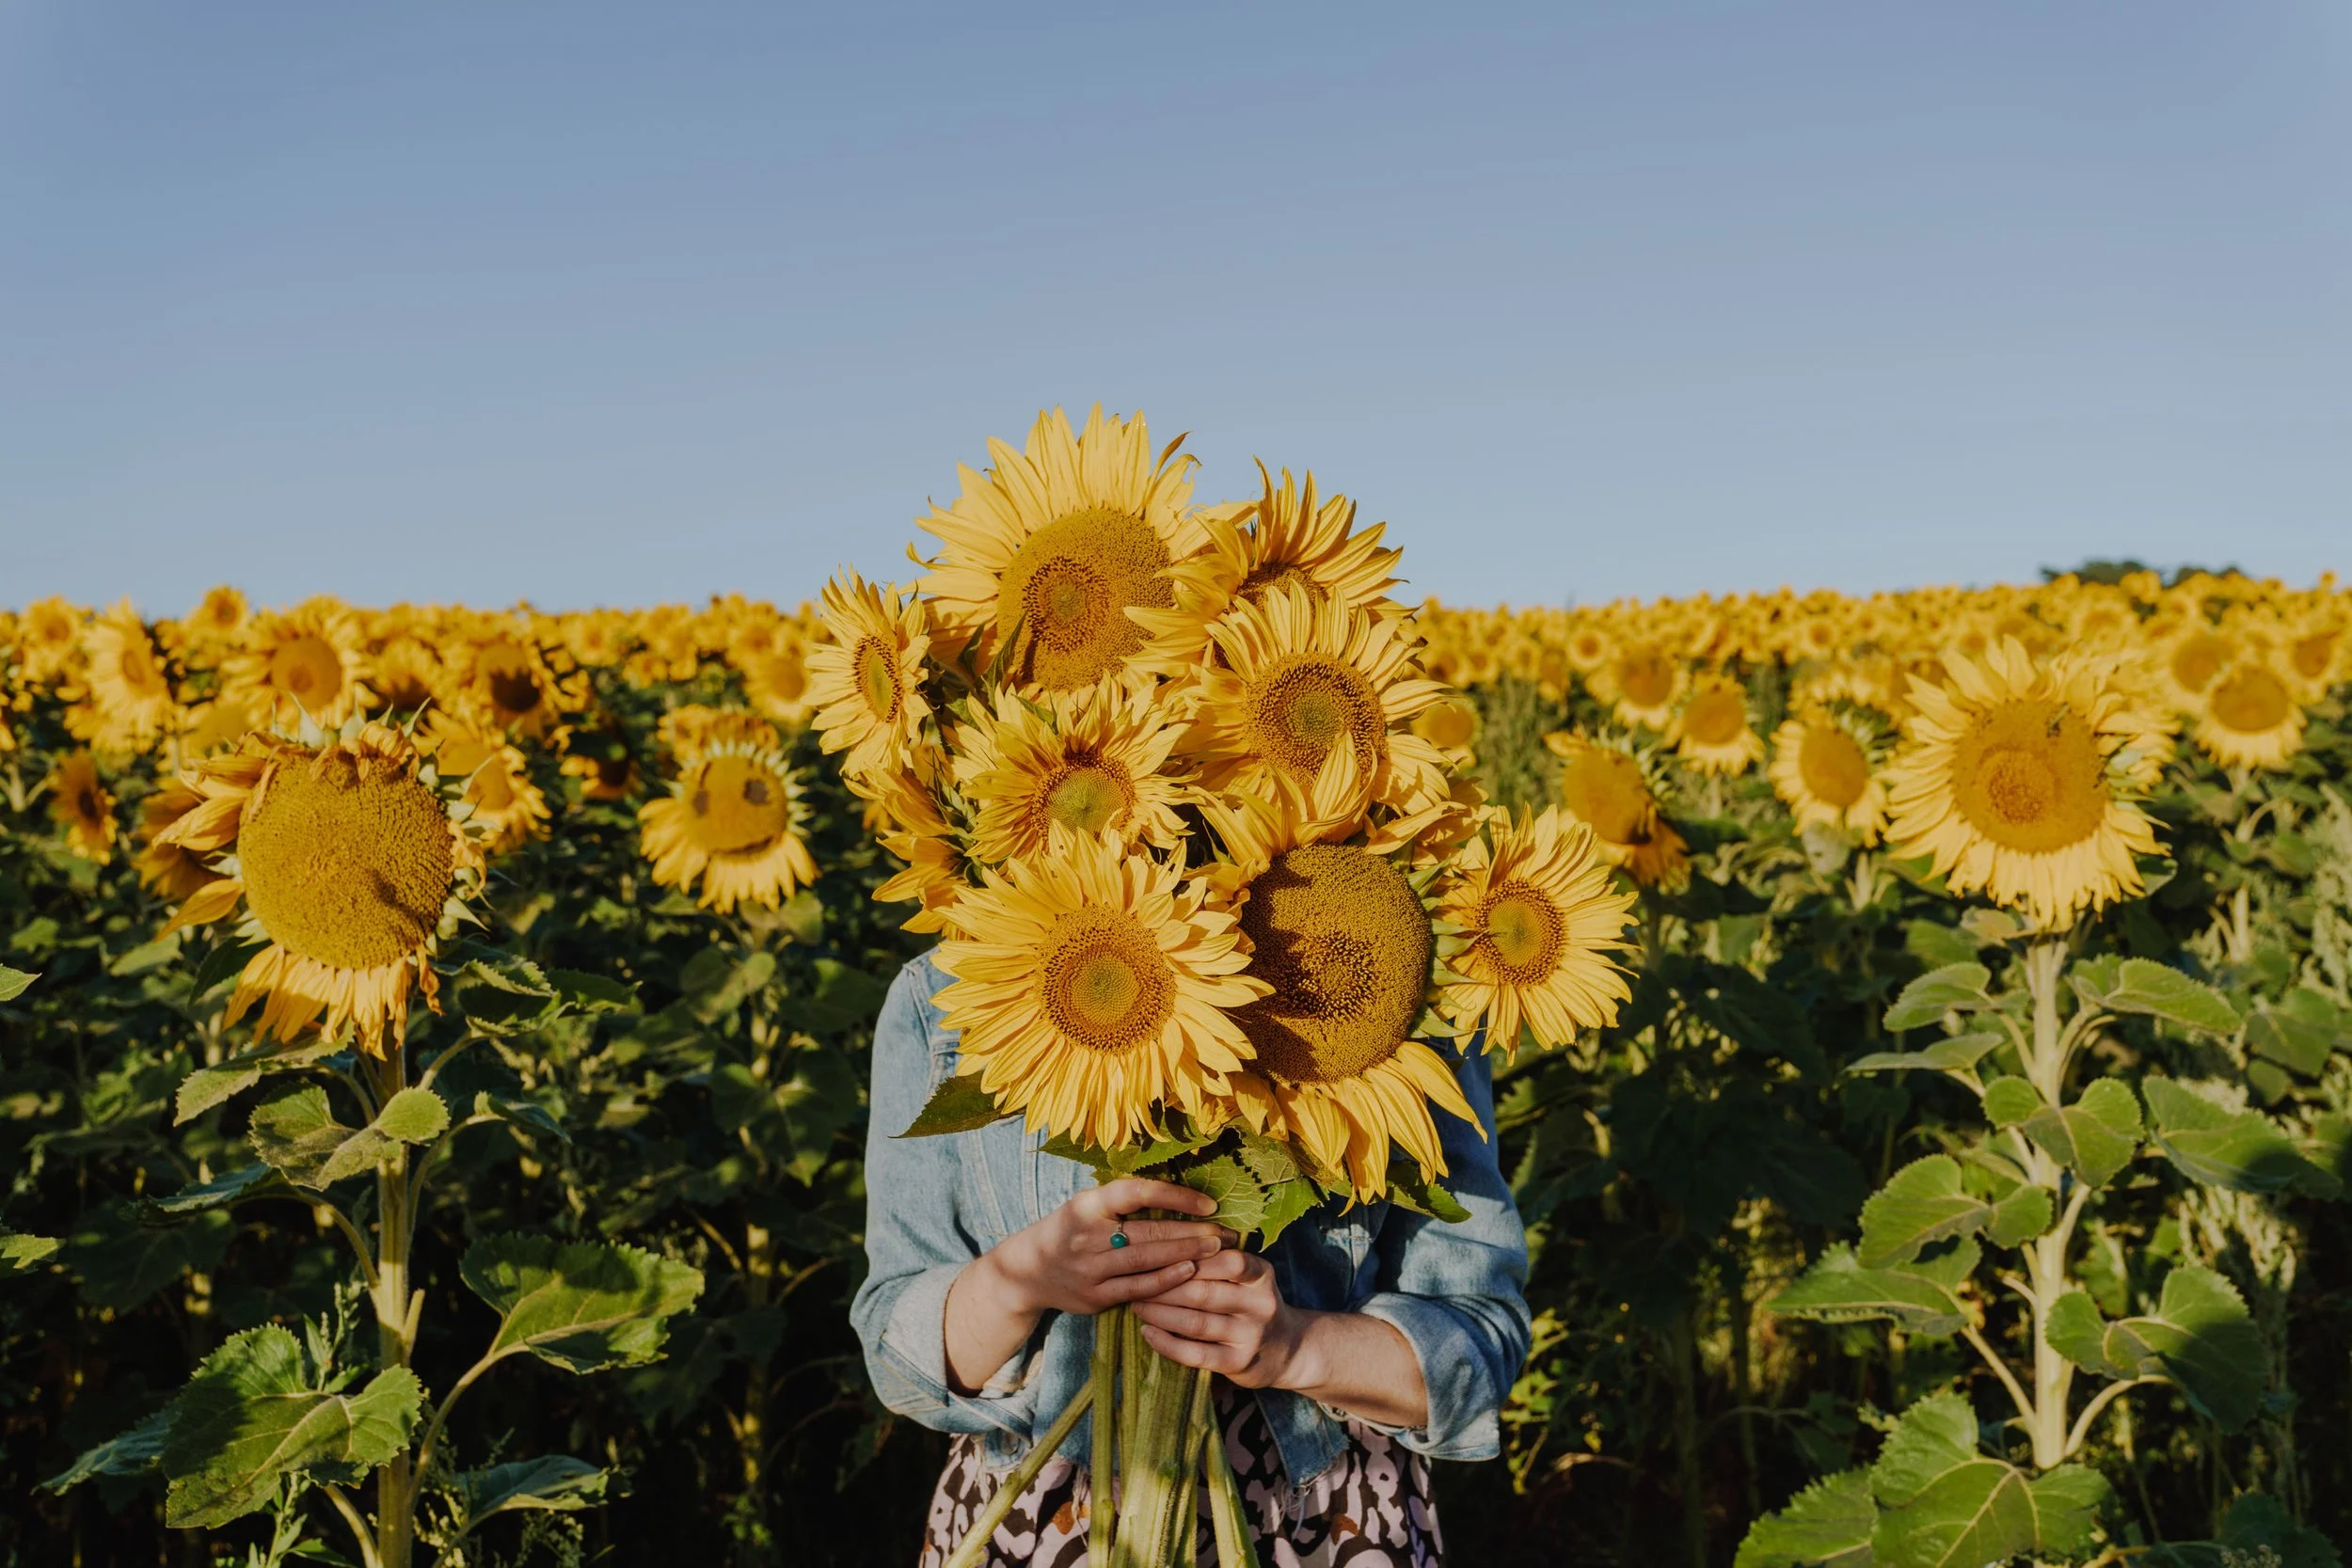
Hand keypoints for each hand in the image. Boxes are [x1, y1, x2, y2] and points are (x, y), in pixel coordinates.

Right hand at [963, 1177, 1224, 1322]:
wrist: (1025, 1272)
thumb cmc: (1068, 1230)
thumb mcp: (1086, 1205)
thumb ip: (1122, 1202)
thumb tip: (1180, 1194)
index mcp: (1086, 1204)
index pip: (1137, 1193)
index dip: (1176, 1196)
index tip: (1209, 1203)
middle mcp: (1086, 1235)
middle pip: (1149, 1231)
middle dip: (1193, 1231)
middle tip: (1227, 1232)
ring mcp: (1089, 1269)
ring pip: (1147, 1261)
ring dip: (1186, 1254)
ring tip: (1216, 1250)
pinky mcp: (1094, 1296)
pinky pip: (1138, 1289)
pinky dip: (1166, 1281)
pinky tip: (1189, 1273)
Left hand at [1130, 1248, 1307, 1388]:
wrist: (1286, 1350)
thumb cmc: (1252, 1304)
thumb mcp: (1249, 1277)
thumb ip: (1219, 1261)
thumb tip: (1165, 1243)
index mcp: (1261, 1275)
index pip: (1226, 1260)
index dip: (1189, 1257)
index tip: (1157, 1254)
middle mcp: (1261, 1304)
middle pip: (1204, 1292)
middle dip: (1164, 1286)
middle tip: (1135, 1281)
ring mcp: (1250, 1336)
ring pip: (1195, 1323)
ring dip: (1159, 1313)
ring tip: (1136, 1305)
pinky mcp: (1237, 1363)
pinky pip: (1195, 1353)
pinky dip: (1166, 1344)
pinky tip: (1147, 1333)